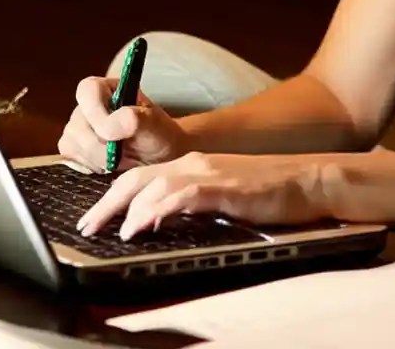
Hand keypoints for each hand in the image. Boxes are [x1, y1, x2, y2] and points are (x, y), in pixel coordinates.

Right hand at [57, 76, 188, 172]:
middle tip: (121, 156)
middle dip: (99, 147)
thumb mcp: (155, 125)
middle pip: (77, 125)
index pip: (87, 90)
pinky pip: (71, 160)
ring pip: (71, 144)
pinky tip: (107, 168)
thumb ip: (135, 120)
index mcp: (106, 89)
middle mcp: (87, 106)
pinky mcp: (73, 150)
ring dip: (97, 159)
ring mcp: (77, 127)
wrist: (158, 158)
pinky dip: (90, 168)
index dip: (95, 112)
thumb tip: (109, 126)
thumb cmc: (158, 136)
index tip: (112, 135)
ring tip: (118, 161)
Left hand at [76, 152, 327, 239]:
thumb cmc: (267, 193)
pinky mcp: (222, 186)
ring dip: (127, 209)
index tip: (92, 218)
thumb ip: (191, 203)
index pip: (137, 177)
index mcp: (189, 164)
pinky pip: (181, 196)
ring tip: (111, 231)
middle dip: (105, 203)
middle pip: (134, 179)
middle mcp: (192, 163)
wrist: (307, 180)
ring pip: (153, 185)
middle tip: (86, 226)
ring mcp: (207, 172)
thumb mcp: (221, 197)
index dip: (109, 197)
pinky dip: (158, 210)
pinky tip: (144, 224)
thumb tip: (161, 222)